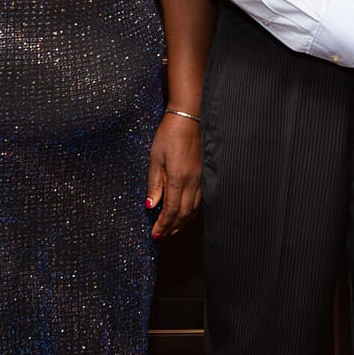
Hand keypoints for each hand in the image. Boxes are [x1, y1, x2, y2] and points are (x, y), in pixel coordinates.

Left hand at [146, 113, 202, 237]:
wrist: (189, 118)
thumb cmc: (169, 135)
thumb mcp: (155, 158)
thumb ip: (154, 183)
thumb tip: (150, 205)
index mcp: (179, 178)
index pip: (171, 210)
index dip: (163, 225)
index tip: (154, 234)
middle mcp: (193, 182)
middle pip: (183, 213)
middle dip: (171, 227)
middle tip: (161, 236)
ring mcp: (201, 179)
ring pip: (193, 209)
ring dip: (182, 222)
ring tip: (172, 230)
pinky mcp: (204, 174)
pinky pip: (199, 200)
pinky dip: (191, 211)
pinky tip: (185, 214)